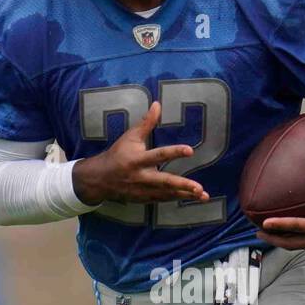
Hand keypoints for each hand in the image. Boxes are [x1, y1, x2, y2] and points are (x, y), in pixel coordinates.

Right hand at [72, 101, 210, 207]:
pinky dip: (177, 198)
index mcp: (137, 160)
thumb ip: (146, 123)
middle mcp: (141, 177)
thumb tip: (157, 104)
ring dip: (185, 195)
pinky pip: (163, 200)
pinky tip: (192, 198)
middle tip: (199, 188)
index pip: (158, 155)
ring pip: (166, 194)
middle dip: (182, 185)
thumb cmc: (118, 154)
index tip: (190, 150)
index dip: (174, 153)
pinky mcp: (144, 199)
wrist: (100, 179)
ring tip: (203, 195)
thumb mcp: (130, 137)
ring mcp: (143, 190)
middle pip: (164, 182)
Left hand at [255, 158, 304, 250]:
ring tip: (267, 234)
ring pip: (297, 246)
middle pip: (291, 244)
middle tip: (258, 232)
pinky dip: (293, 240)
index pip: (297, 227)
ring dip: (282, 241)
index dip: (279, 225)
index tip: (264, 223)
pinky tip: (287, 232)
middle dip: (274, 239)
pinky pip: (304, 244)